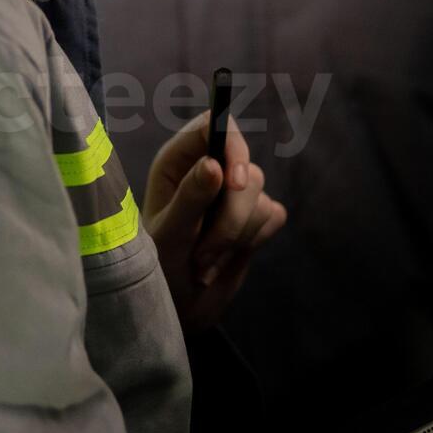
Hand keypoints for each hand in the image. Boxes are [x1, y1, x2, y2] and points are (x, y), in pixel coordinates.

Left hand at [144, 105, 286, 336]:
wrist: (178, 306)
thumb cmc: (158, 267)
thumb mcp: (168, 235)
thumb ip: (190, 199)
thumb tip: (214, 164)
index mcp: (178, 162)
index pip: (213, 126)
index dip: (232, 145)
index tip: (236, 182)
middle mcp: (208, 170)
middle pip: (246, 169)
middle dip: (232, 216)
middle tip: (203, 251)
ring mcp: (234, 194)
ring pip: (261, 196)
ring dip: (237, 236)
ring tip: (206, 259)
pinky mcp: (255, 217)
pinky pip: (273, 216)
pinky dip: (253, 241)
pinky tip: (225, 258)